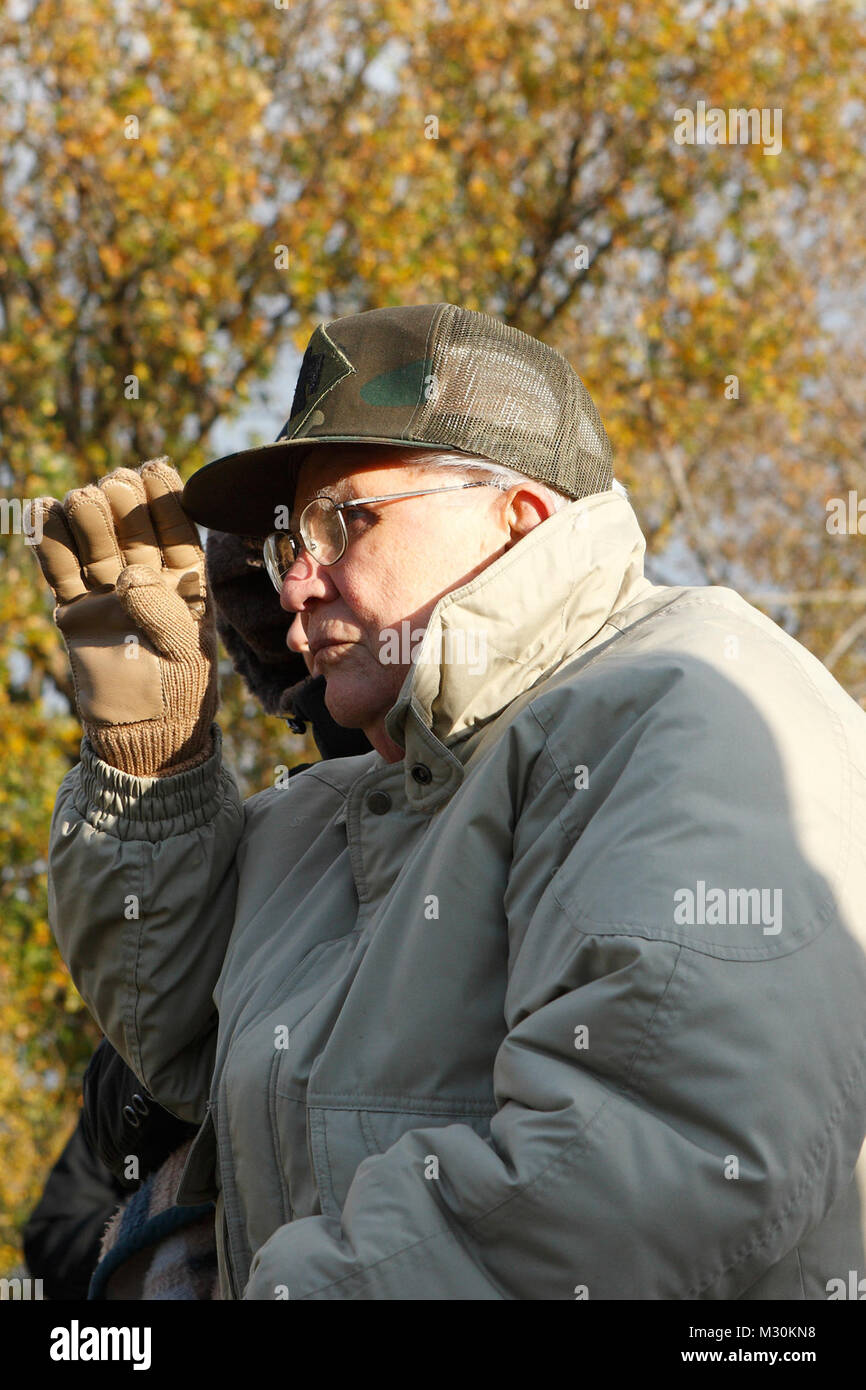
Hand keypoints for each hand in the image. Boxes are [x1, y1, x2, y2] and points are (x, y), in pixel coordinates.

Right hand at [32, 457, 217, 775]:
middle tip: (112, 491)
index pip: (174, 526)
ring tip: (83, 500)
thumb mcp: (186, 649)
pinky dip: (49, 542)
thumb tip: (127, 574)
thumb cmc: (182, 690)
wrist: (145, 733)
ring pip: (93, 540)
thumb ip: (161, 610)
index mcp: (186, 578)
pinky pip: (59, 570)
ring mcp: (107, 590)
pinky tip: (43, 511)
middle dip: (120, 502)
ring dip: (87, 515)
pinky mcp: (75, 610)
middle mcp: (146, 576)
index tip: (152, 468)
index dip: (163, 496)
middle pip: (128, 524)